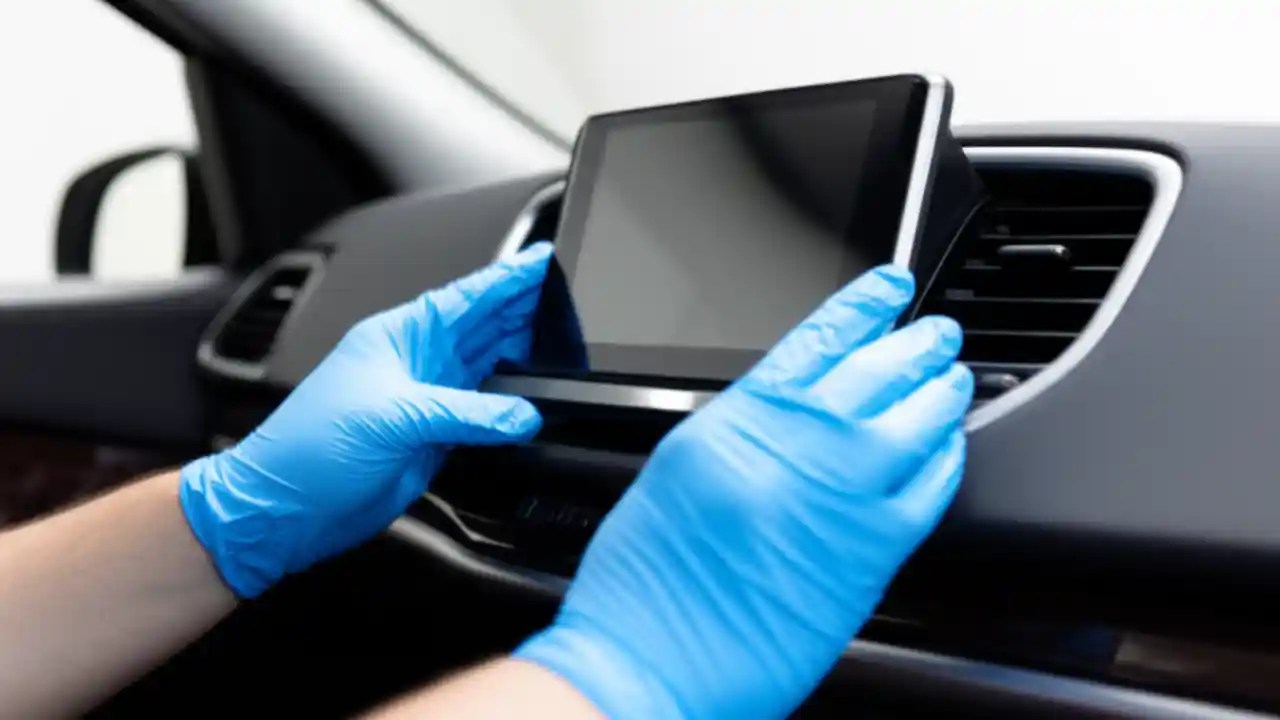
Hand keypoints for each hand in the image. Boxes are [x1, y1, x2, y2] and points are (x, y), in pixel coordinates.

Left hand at [181, 243, 553, 596]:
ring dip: (524, 361)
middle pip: (485, 328)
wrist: (284, 509)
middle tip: (571, 303)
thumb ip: (467, 413)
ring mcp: (428, 402)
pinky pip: (485, 416)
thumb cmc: (309, 450)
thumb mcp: (395, 418)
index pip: (467, 297)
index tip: (545, 262)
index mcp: (401, 337)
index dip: (508, 278)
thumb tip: (522, 415)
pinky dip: (512, 411)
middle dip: (526, 314)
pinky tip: (535, 405)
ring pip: (490, 371)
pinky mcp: (434, 440)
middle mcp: (419, 364)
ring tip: (565, 347)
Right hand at [517, 265, 973, 719]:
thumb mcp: (677, 473)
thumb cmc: (644, 580)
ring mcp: (842, 498)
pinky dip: (948, 461)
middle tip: (937, 332)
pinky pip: (930, 491)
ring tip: (954, 379)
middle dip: (916, 343)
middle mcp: (797, 448)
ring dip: (941, 393)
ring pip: (917, 421)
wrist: (651, 661)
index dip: (864, 307)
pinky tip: (950, 448)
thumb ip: (741, 431)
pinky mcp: (872, 555)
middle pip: (879, 371)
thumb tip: (790, 409)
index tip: (887, 289)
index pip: (819, 340)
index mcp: (739, 421)